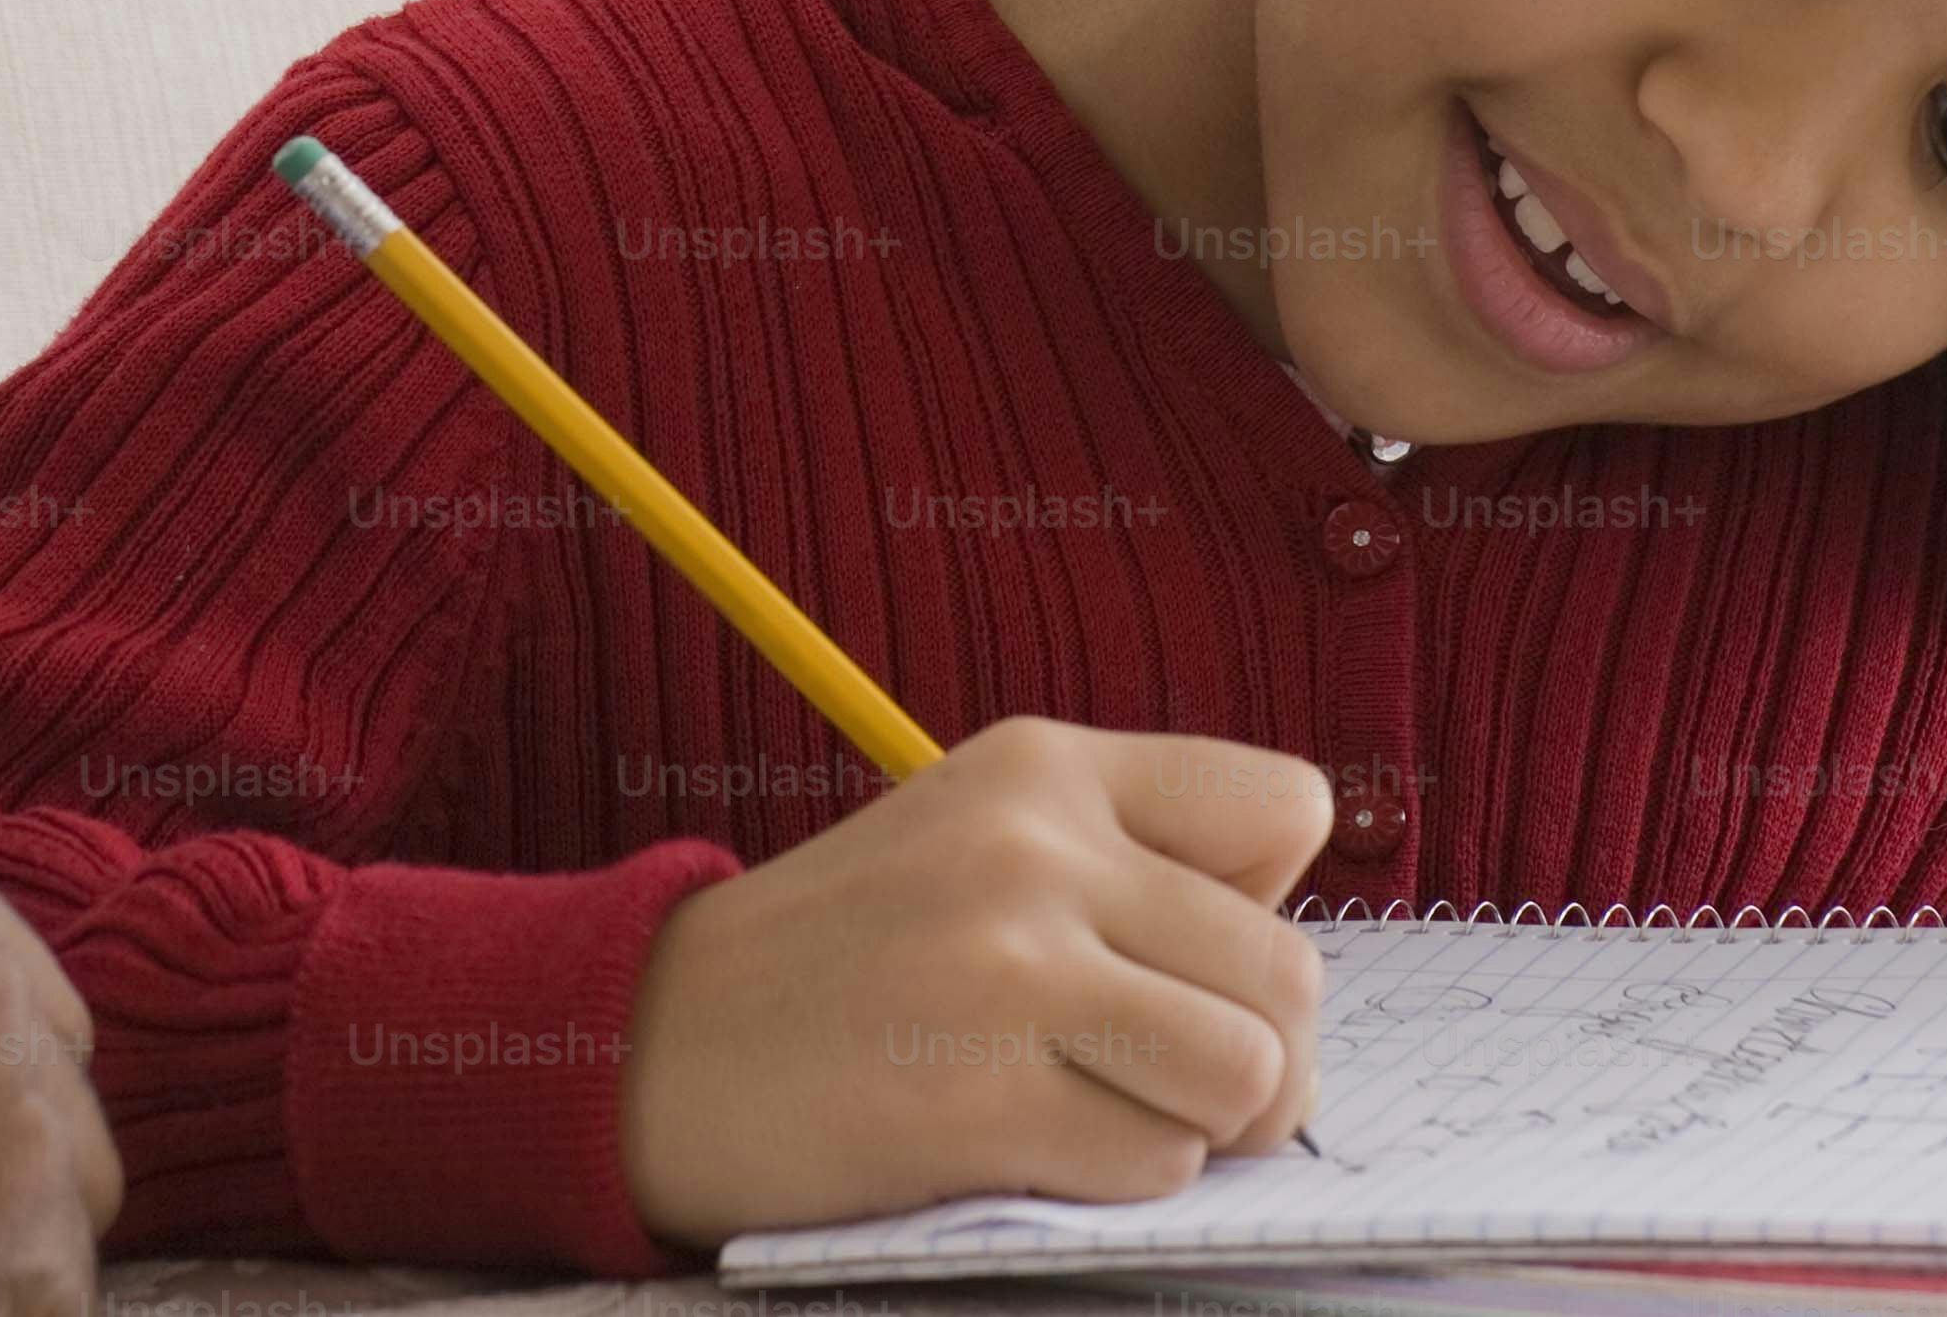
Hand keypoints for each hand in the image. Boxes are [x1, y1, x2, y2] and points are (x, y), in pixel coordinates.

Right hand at [619, 714, 1332, 1244]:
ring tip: (1093, 1109)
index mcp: (1045, 764)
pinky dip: (1115, 1182)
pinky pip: (1157, 1165)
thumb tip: (1294, 984)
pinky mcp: (978, 1099)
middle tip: (1160, 1076)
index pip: (1290, 808)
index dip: (1263, 905)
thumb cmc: (845, 961)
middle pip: (1290, 972)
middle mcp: (1035, 847)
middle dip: (1252, 1054)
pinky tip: (1025, 1146)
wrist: (652, 1046)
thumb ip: (1131, 863)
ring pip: (1246, 1074)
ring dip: (1190, 1125)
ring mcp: (1006, 971)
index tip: (1182, 950)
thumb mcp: (978, 835)